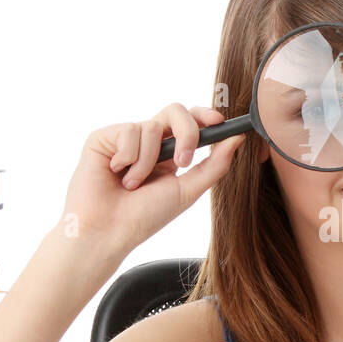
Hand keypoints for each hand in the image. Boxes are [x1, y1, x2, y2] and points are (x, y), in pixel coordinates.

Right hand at [62, 104, 246, 254]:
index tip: (218, 121)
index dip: (204, 116)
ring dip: (149, 161)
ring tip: (133, 184)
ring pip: (152, 125)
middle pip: (175, 111)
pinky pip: (129, 131)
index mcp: (169, 154)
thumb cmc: (145, 216)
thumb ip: (215, 164)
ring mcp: (125, 138)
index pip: (190, 122)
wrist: (109, 231)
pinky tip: (116, 173)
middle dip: (187, 132)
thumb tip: (238, 137)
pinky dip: (129, 157)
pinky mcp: (103, 137)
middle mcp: (148, 142)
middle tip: (183, 161)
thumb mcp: (188, 190)